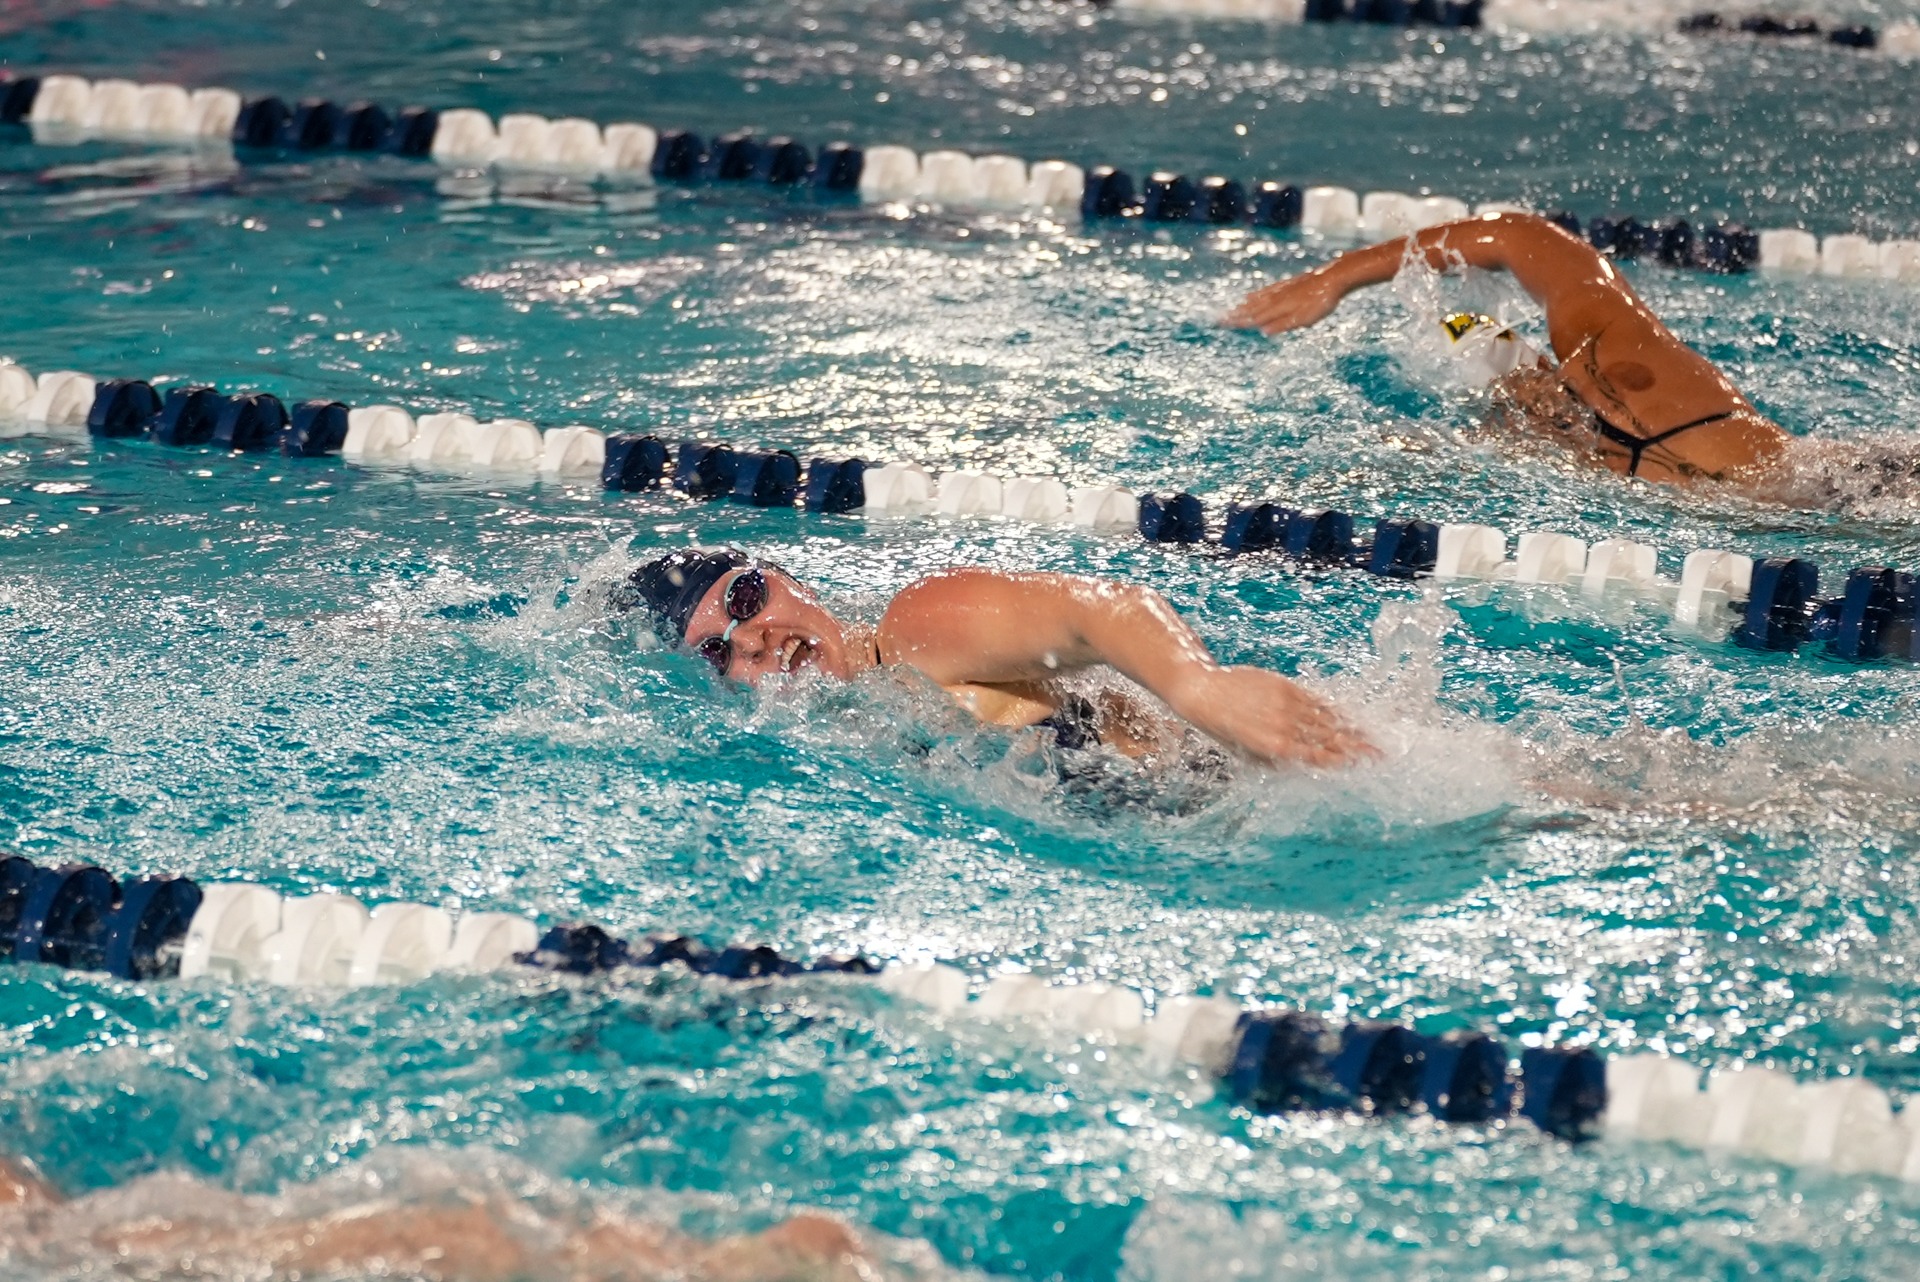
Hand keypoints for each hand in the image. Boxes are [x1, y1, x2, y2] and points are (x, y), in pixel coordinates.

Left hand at [1169, 666, 1377, 768]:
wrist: (1202, 692)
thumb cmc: (1223, 730)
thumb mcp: (1248, 755)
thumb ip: (1279, 762)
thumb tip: (1310, 770)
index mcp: (1274, 747)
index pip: (1320, 757)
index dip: (1345, 763)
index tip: (1367, 769)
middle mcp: (1284, 725)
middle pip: (1331, 739)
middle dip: (1359, 749)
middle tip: (1385, 757)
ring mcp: (1287, 704)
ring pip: (1328, 719)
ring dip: (1354, 730)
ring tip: (1376, 740)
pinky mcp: (1286, 686)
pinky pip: (1316, 701)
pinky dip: (1335, 711)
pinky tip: (1350, 718)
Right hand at [1223, 271, 1343, 334]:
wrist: (1334, 277)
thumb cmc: (1321, 302)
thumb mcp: (1304, 318)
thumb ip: (1283, 324)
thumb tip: (1263, 330)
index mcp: (1278, 308)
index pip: (1254, 318)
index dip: (1238, 321)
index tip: (1223, 323)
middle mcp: (1276, 299)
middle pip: (1252, 308)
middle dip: (1237, 314)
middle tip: (1221, 318)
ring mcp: (1281, 290)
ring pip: (1258, 299)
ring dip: (1245, 305)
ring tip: (1235, 308)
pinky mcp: (1288, 284)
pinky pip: (1267, 291)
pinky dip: (1257, 294)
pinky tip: (1253, 294)